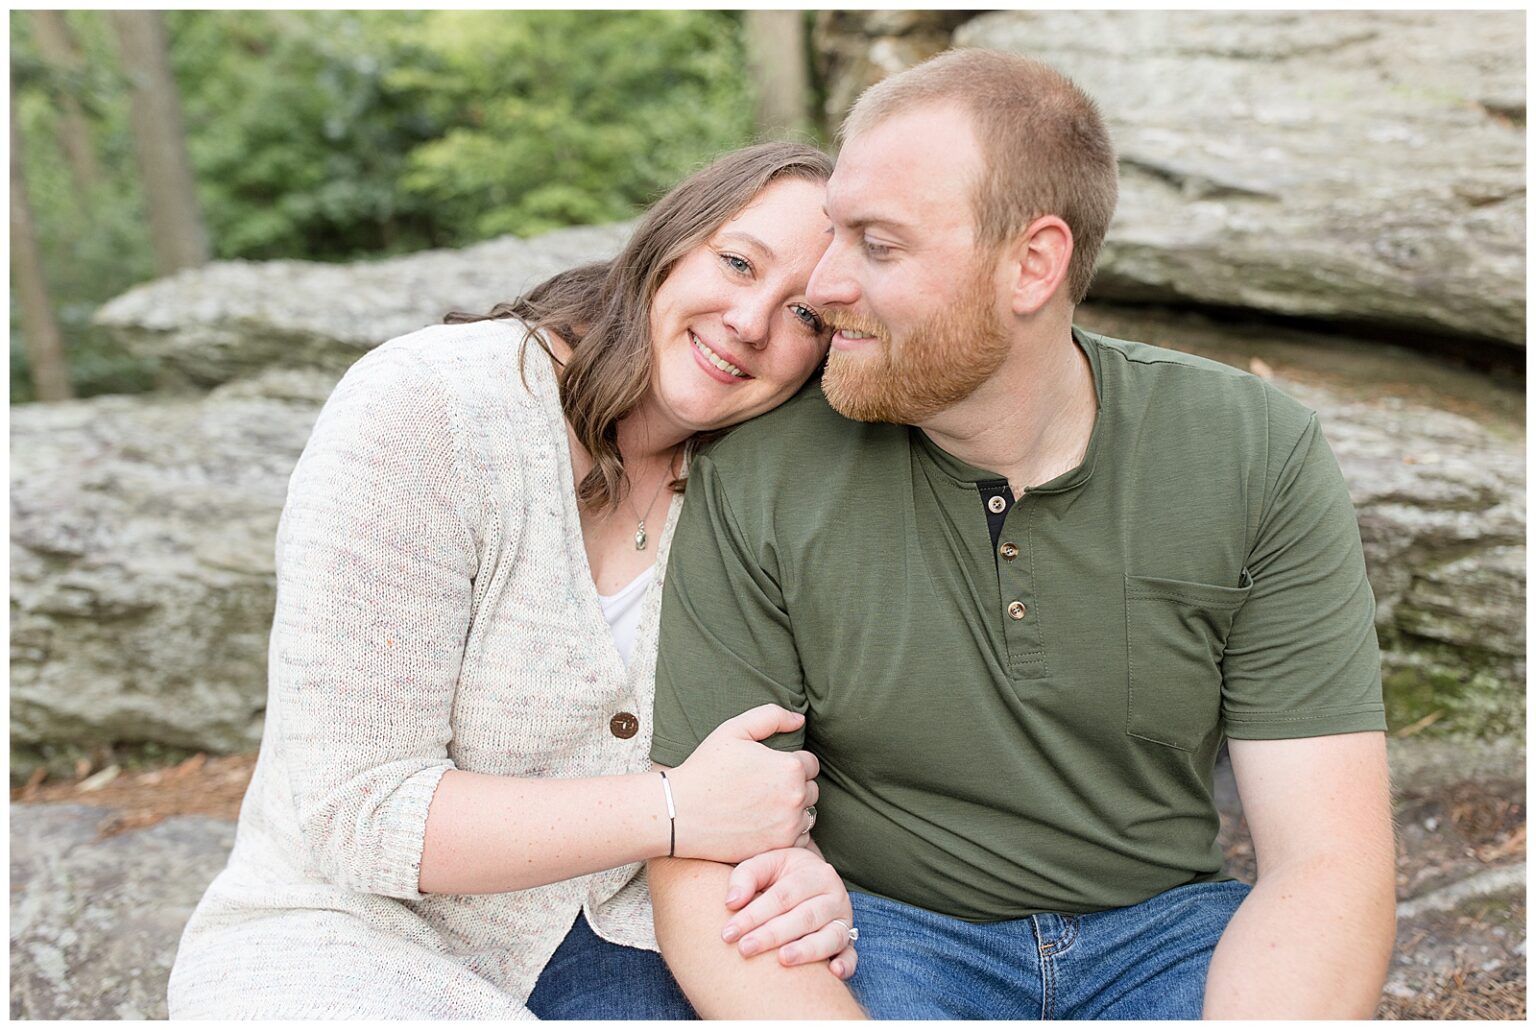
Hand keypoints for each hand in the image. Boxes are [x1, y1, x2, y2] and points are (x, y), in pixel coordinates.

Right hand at [667, 704, 819, 862]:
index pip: (810, 763)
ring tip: (762, 807)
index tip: (767, 769)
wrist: (679, 812)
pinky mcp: (778, 849)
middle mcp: (796, 798)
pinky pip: (799, 840)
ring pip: (807, 815)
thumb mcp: (734, 729)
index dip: (790, 763)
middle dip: (793, 786)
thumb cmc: (705, 768)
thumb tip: (800, 720)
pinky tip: (764, 826)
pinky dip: (787, 834)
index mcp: (790, 767)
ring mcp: (788, 827)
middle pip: (811, 789)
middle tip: (762, 788)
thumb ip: (772, 717)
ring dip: (793, 811)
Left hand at [720, 847, 858, 980]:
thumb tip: (731, 902)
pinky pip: (851, 955)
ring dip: (807, 950)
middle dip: (772, 935)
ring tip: (782, 959)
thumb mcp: (765, 864)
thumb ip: (746, 877)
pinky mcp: (848, 942)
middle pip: (804, 917)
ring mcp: (843, 920)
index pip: (782, 896)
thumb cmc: (781, 874)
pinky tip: (833, 973)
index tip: (728, 932)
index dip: (754, 914)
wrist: (810, 879)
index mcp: (814, 873)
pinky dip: (846, 965)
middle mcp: (834, 896)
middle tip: (744, 949)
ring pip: (829, 937)